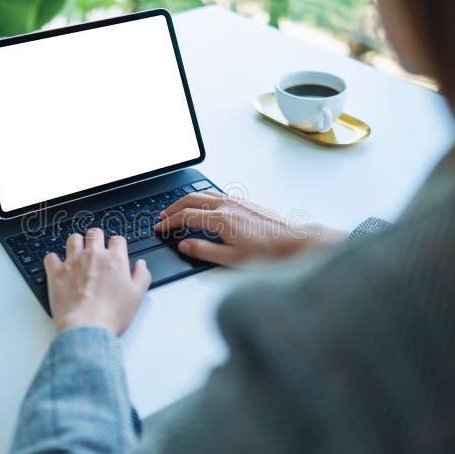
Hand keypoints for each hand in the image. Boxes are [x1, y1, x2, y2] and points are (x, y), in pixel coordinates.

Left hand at [44, 228, 151, 334]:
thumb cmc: (111, 315)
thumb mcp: (137, 296)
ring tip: (77, 253)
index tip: (115, 252)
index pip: (117, 239)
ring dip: (76, 243)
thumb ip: (142, 276)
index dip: (117, 245)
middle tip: (96, 248)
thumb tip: (141, 265)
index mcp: (115, 260)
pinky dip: (54, 260)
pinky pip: (51, 257)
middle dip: (96, 238)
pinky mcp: (56, 273)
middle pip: (94, 233)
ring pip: (73, 239)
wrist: (87, 328)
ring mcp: (73, 262)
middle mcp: (93, 256)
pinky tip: (58, 266)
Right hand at [154, 191, 348, 266]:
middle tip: (162, 217)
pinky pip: (216, 194)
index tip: (160, 228)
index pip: (186, 217)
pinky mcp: (245, 202)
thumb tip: (184, 245)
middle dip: (173, 208)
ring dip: (186, 200)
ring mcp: (236, 201)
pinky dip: (201, 198)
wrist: (294, 242)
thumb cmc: (268, 253)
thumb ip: (204, 251)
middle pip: (191, 200)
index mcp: (220, 219)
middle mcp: (227, 205)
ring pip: (203, 194)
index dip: (169, 222)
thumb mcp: (232, 259)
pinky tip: (203, 205)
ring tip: (177, 209)